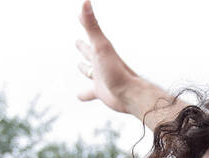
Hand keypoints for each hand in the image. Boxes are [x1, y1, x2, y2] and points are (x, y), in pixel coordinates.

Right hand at [74, 1, 150, 115]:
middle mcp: (100, 63)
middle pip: (88, 53)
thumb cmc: (117, 70)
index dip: (84, 22)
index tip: (79, 14)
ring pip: (89, 72)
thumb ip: (91, 25)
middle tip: (77, 42)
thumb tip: (85, 2)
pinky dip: (84, 95)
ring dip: (84, 69)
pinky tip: (79, 97)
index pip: (90, 33)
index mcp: (99, 51)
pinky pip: (89, 93)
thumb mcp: (101, 46)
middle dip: (83, 47)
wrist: (131, 95)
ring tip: (80, 66)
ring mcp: (101, 78)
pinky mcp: (102, 92)